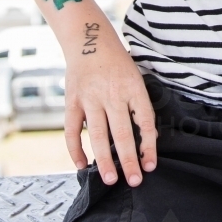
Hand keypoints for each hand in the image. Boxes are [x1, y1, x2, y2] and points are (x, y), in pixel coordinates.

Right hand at [64, 25, 157, 186]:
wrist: (90, 40)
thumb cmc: (117, 64)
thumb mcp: (135, 78)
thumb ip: (139, 106)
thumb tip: (148, 138)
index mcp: (133, 88)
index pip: (144, 121)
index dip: (148, 146)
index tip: (150, 166)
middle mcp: (112, 94)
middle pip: (121, 133)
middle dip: (128, 160)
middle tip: (133, 182)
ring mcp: (90, 98)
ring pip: (96, 135)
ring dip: (103, 160)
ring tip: (110, 179)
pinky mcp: (72, 101)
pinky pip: (71, 130)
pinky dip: (75, 150)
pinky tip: (81, 165)